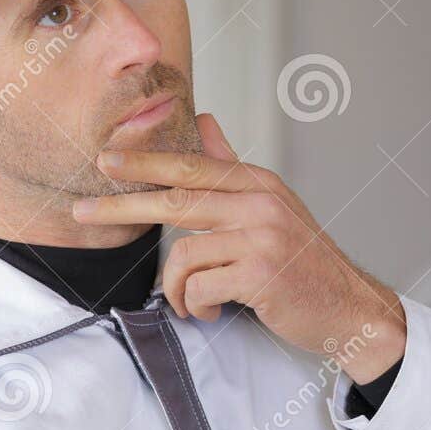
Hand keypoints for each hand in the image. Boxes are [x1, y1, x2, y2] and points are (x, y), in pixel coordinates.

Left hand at [72, 112, 407, 382]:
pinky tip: (213, 310)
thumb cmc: (302, 262)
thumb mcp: (270, 205)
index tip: (105, 161)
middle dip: (120, 206)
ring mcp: (261, 237)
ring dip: (178, 288)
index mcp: (257, 183)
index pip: (190, 166)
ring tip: (194, 300)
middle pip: (173, 200)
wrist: (348, 306)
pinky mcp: (260, 274)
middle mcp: (259, 203)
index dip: (143, 163)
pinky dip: (197, 305)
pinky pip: (199, 287)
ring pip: (182, 255)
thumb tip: (203, 120)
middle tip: (81, 211)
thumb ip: (231, 167)